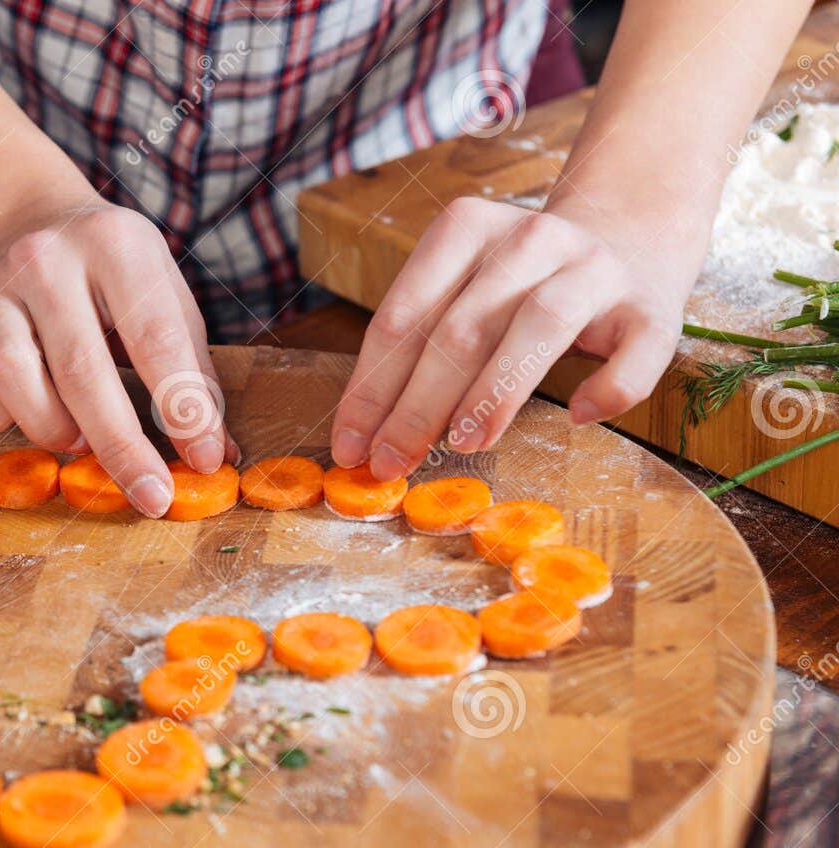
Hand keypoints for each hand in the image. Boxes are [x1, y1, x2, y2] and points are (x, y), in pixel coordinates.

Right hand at [0, 197, 236, 515]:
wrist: (29, 226)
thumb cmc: (113, 276)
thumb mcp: (165, 296)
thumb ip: (191, 371)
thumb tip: (214, 455)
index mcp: (115, 245)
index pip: (155, 338)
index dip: (182, 409)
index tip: (204, 461)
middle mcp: (46, 260)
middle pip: (81, 370)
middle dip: (122, 447)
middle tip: (152, 496)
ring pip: (13, 379)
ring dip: (54, 429)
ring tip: (81, 438)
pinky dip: (3, 421)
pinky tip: (31, 412)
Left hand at [331, 197, 693, 478]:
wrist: (633, 236)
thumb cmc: (521, 285)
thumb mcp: (462, 291)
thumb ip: (418, 346)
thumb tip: (366, 435)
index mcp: (468, 229)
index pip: (404, 316)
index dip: (371, 386)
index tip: (350, 446)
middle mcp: (533, 238)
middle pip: (462, 327)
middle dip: (415, 405)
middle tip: (390, 462)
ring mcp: (596, 268)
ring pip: (541, 324)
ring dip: (496, 391)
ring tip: (463, 443)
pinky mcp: (655, 306)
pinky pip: (637, 350)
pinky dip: (610, 386)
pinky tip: (580, 416)